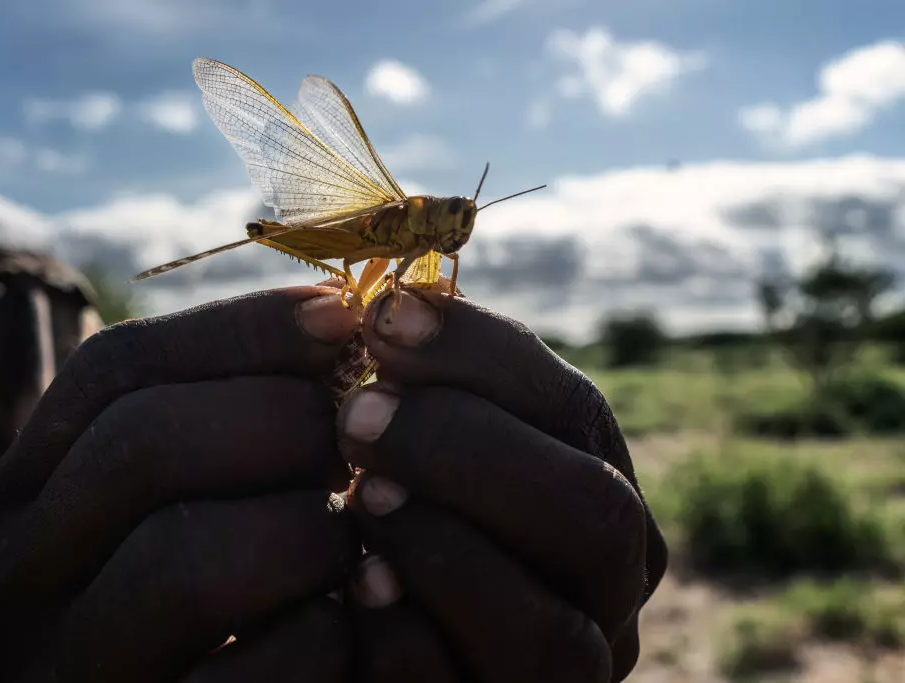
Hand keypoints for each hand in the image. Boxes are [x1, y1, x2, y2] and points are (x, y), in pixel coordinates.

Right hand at [0, 285, 362, 682]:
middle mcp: (14, 583)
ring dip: (308, 531)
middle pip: (139, 445)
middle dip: (280, 423)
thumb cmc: (235, 574)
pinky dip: (327, 635)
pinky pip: (252, 674)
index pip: (113, 368)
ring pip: (185, 559)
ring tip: (352, 533)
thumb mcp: (208, 476)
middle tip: (356, 441)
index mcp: (24, 496)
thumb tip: (333, 313)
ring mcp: (71, 673)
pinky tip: (347, 619)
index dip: (240, 330)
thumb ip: (238, 399)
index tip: (343, 317)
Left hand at [338, 283, 667, 682]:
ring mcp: (569, 670)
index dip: (482, 357)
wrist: (375, 645)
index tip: (384, 319)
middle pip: (594, 514)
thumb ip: (433, 389)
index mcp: (597, 490)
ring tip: (357, 498)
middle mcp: (608, 585)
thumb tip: (396, 299)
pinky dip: (404, 638)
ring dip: (440, 547)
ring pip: (547, 628)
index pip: (574, 411)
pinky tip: (351, 592)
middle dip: (468, 450)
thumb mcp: (428, 445)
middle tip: (358, 417)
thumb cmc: (399, 520)